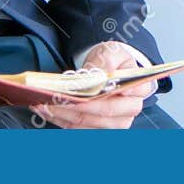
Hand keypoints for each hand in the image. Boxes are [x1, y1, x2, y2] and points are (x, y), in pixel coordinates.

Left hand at [31, 41, 153, 129]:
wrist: (108, 70)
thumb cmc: (112, 61)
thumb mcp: (111, 52)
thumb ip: (106, 62)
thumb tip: (97, 76)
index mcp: (139, 89)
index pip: (128, 94)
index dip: (108, 95)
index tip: (88, 92)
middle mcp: (130, 110)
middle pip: (103, 112)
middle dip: (77, 106)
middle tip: (55, 97)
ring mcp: (114, 124)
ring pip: (87, 124)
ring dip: (64, 115)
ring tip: (45, 103)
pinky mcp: (98, 131)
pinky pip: (77, 130)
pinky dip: (60, 120)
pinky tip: (46, 110)